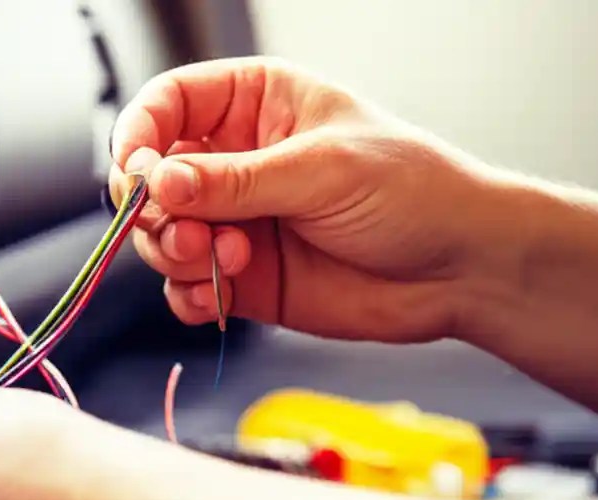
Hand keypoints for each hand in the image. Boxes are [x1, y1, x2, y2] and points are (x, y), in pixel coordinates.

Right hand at [109, 57, 509, 342]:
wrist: (461, 268)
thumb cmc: (413, 191)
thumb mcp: (322, 170)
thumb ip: (236, 180)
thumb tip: (159, 181)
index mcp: (256, 105)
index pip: (168, 104)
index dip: (140, 134)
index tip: (135, 172)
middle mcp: (237, 162)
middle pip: (153, 179)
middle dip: (157, 210)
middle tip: (188, 234)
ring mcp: (238, 222)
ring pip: (163, 236)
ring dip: (174, 253)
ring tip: (223, 260)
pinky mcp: (244, 279)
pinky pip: (186, 288)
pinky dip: (189, 296)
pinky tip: (218, 295)